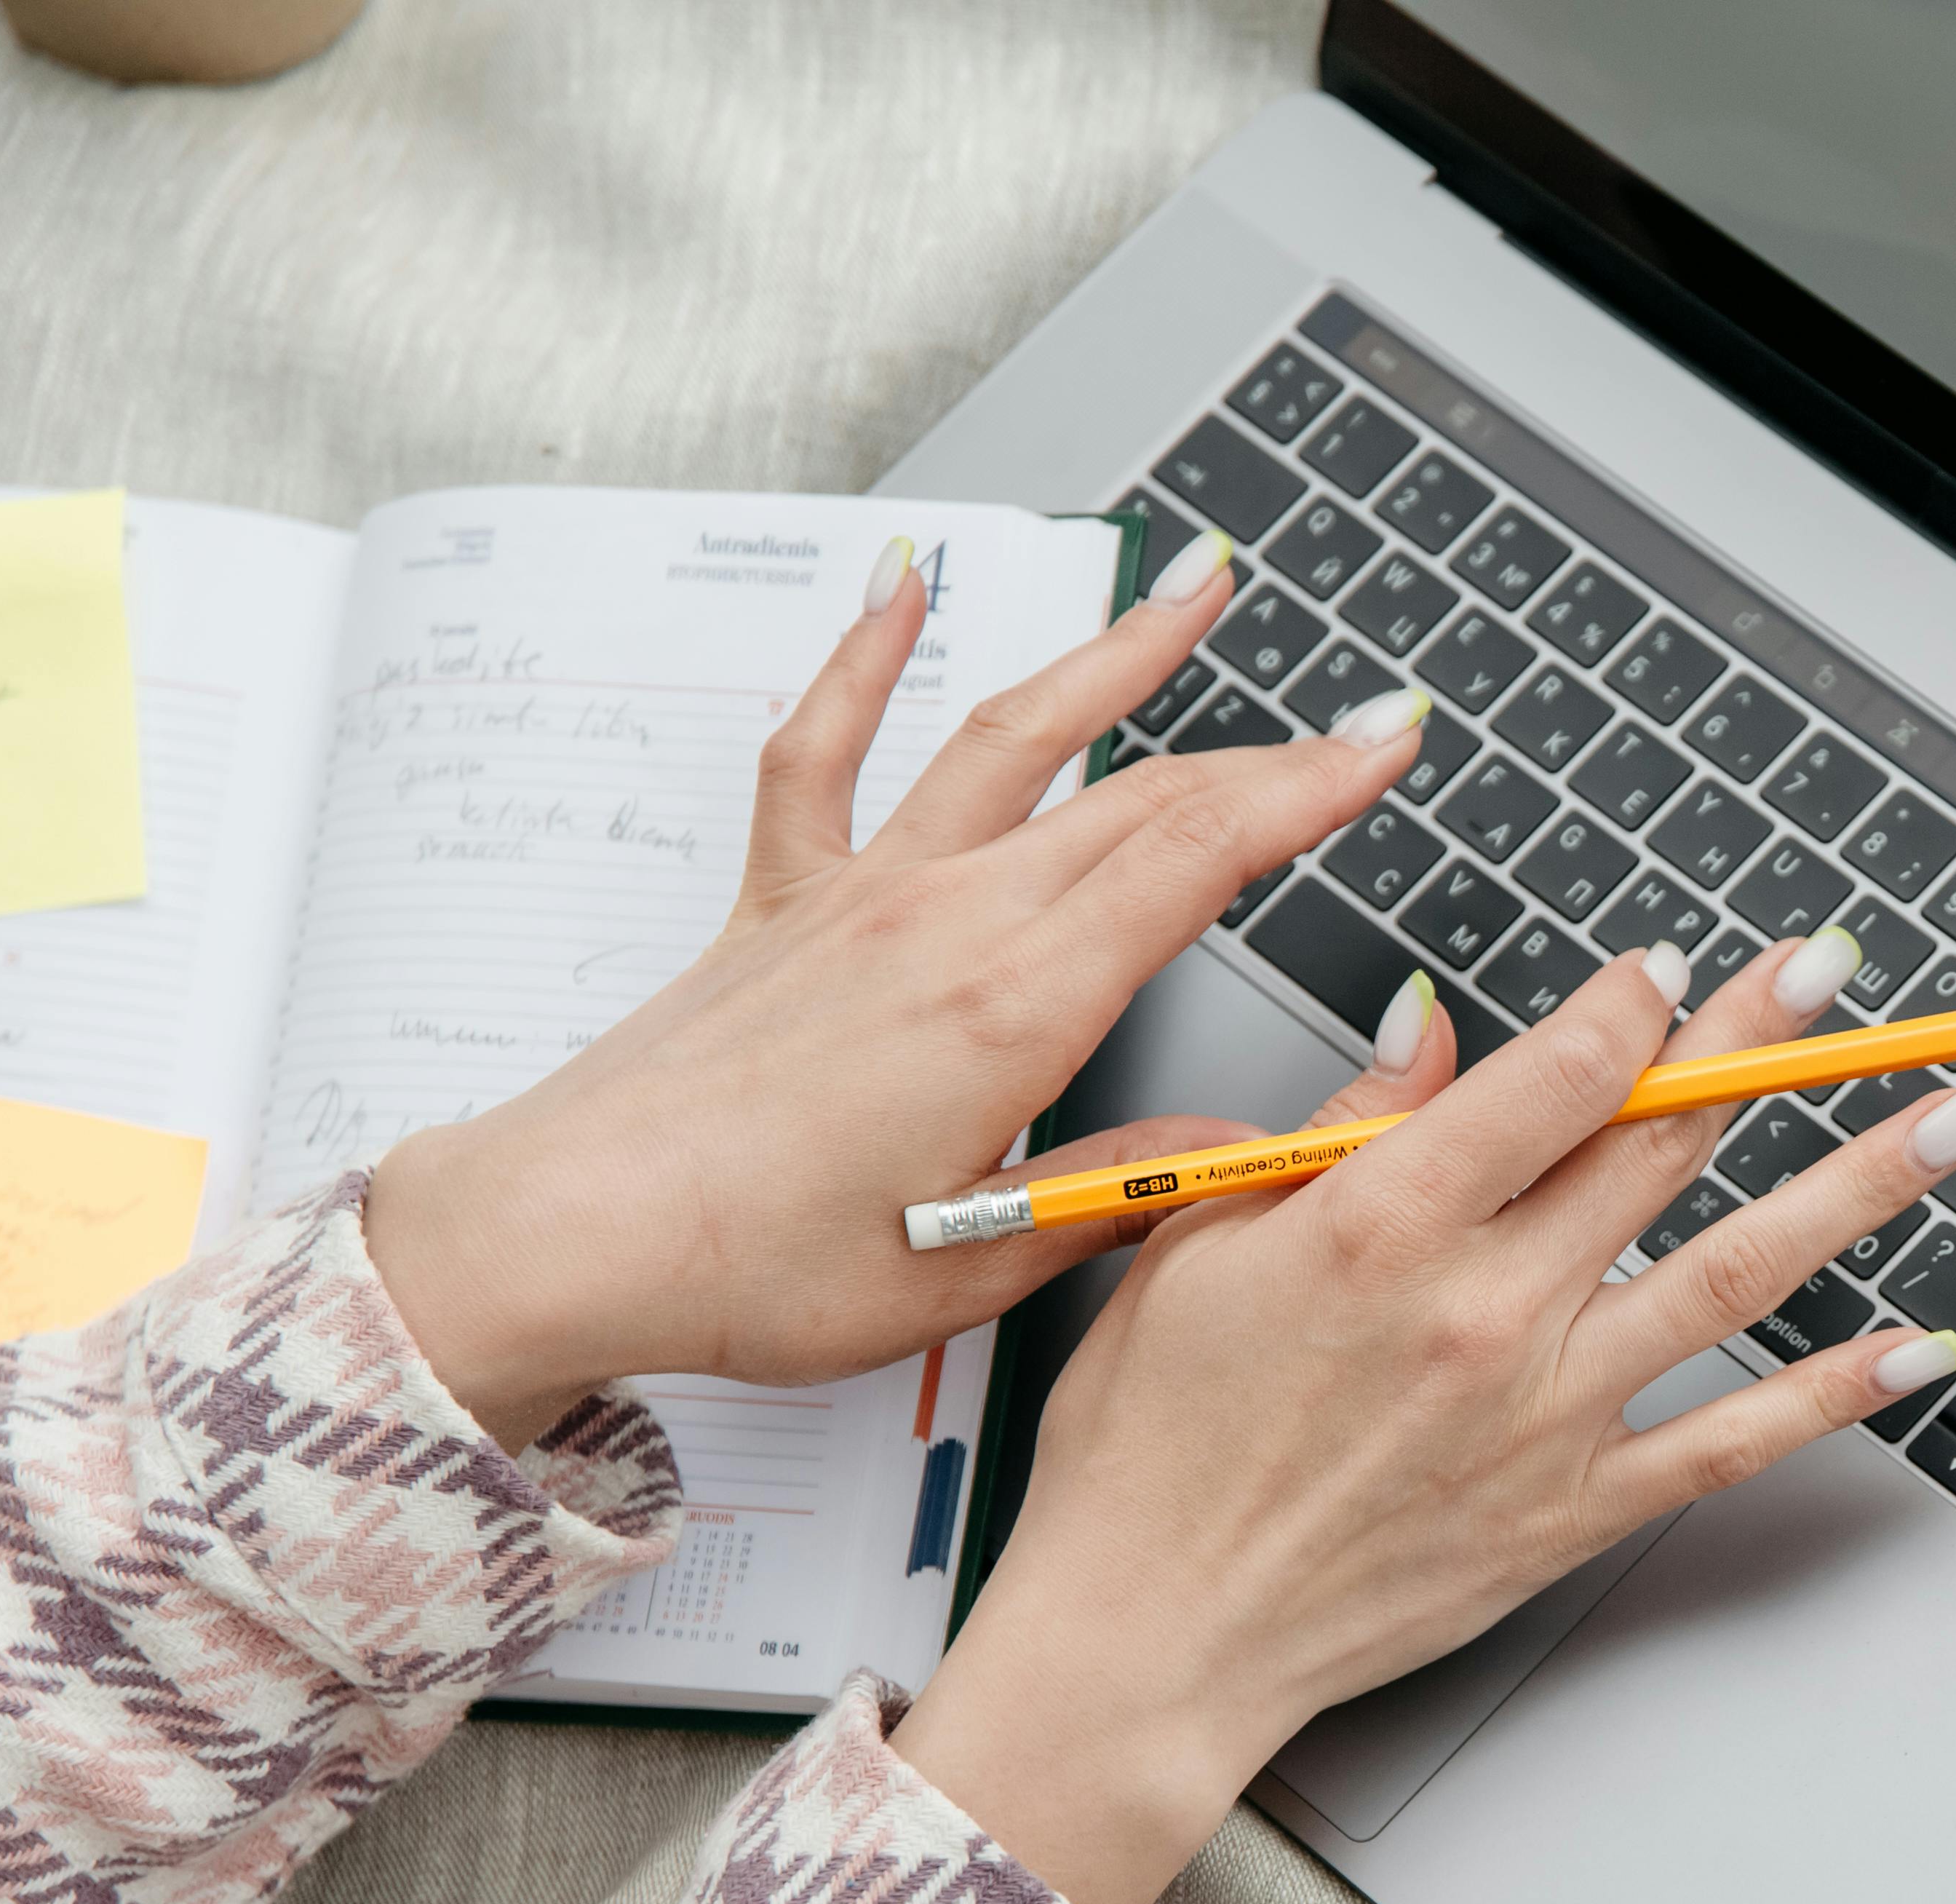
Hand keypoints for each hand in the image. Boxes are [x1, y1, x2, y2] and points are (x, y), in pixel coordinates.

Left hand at [362, 528, 1430, 1449]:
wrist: (569, 1237)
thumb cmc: (753, 1269)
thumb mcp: (980, 1263)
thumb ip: (1127, 1186)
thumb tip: (1250, 1155)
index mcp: (1012, 1007)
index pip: (1197, 860)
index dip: (1308, 792)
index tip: (1386, 748)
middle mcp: (944, 920)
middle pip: (1139, 800)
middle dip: (1268, 752)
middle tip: (1363, 716)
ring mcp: (861, 894)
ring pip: (1011, 738)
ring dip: (1113, 654)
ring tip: (1195, 587)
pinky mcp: (782, 901)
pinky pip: (824, 749)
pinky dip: (864, 654)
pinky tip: (901, 582)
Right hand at [888, 924, 1955, 1903]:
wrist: (1153, 1639)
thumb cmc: (1150, 1448)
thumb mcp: (1201, 1240)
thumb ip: (1341, 1129)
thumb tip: (1433, 1032)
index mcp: (1382, 1226)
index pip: (1556, 1076)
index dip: (1634, 1006)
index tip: (1677, 964)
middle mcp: (1485, 1309)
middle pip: (1662, 1143)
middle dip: (1768, 1042)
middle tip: (1846, 977)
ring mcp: (1545, 1413)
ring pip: (1738, 1269)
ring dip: (1862, 1183)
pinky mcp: (1573, 1509)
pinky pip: (1734, 1440)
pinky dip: (1838, 1390)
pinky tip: (1921, 1343)